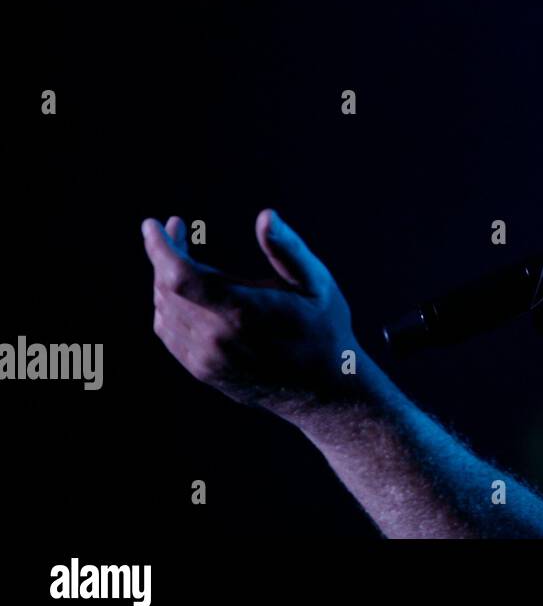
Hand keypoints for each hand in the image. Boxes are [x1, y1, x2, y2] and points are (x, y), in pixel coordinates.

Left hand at [142, 209, 359, 417]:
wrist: (324, 389)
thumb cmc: (325, 328)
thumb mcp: (316, 283)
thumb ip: (288, 249)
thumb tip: (266, 216)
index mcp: (242, 311)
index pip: (179, 276)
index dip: (160, 248)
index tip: (153, 224)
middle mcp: (217, 338)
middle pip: (167, 289)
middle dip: (164, 254)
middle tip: (177, 228)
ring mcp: (207, 359)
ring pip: (164, 311)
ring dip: (164, 279)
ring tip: (179, 256)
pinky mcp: (204, 371)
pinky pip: (169, 334)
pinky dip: (167, 306)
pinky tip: (184, 292)